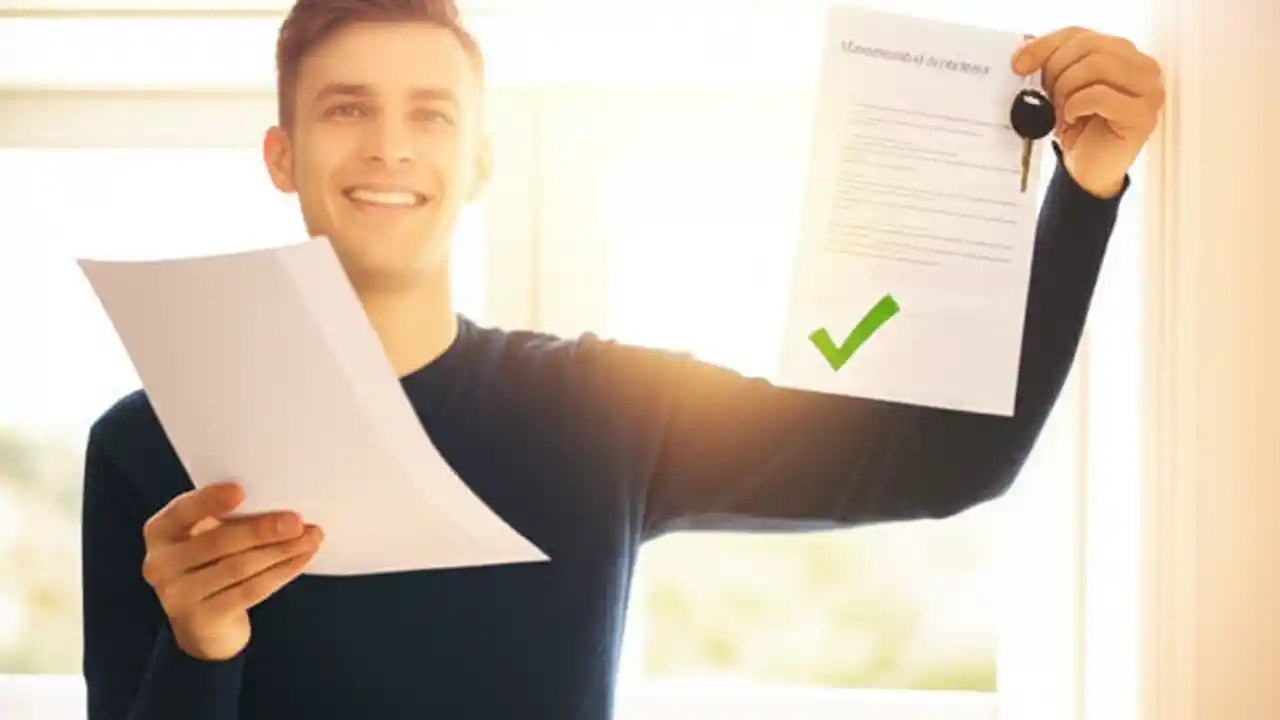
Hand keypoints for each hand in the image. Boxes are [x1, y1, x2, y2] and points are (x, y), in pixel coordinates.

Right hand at [140, 482, 323, 660]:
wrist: (203, 625)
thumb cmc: (211, 565)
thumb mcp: (208, 538)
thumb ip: (228, 520)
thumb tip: (280, 509)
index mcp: (160, 532)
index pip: (182, 511)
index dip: (209, 500)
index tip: (240, 491)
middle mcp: (160, 564)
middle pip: (219, 542)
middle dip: (263, 530)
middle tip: (297, 521)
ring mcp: (177, 596)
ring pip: (240, 567)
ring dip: (281, 550)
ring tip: (311, 537)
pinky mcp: (202, 619)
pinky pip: (251, 590)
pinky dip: (282, 572)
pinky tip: (302, 558)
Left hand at [1012, 26, 1165, 198]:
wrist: (1087, 170)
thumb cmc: (1077, 127)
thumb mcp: (1059, 87)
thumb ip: (1050, 62)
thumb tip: (1024, 48)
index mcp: (1122, 53)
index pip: (1080, 34)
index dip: (1046, 45)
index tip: (1019, 64)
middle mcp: (1143, 66)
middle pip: (1090, 46)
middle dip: (1057, 70)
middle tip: (1045, 95)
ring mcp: (1148, 90)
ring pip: (1098, 66)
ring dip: (1067, 89)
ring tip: (1060, 110)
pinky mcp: (1142, 116)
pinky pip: (1100, 95)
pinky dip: (1077, 106)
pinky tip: (1072, 120)